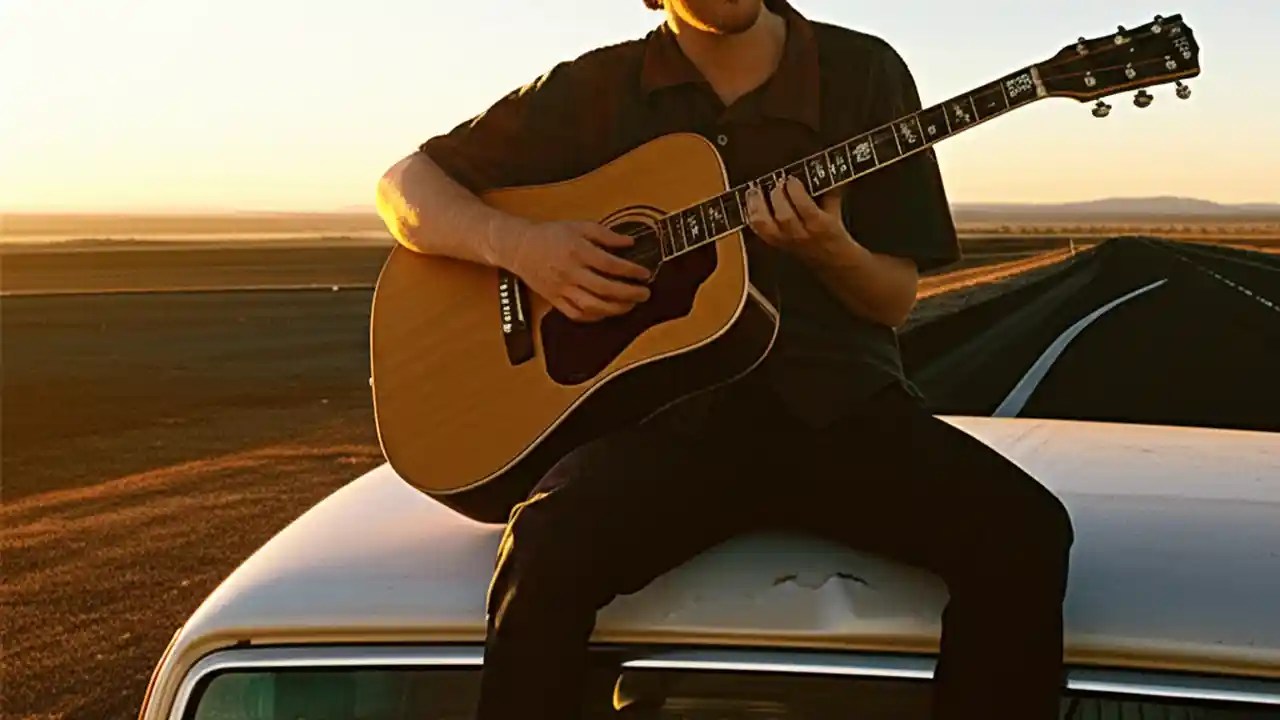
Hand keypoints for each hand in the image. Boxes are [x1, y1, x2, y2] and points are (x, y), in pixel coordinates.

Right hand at [506, 220, 651, 322]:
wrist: (521, 248)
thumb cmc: (551, 235)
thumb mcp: (579, 226)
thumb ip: (606, 234)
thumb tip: (629, 243)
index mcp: (578, 251)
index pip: (611, 265)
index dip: (631, 271)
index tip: (645, 274)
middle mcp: (571, 272)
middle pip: (605, 288)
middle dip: (629, 294)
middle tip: (645, 294)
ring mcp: (562, 288)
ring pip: (593, 305)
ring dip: (616, 309)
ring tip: (630, 305)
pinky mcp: (555, 300)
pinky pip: (577, 314)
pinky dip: (595, 316)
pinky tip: (607, 312)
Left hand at [745, 176, 848, 256]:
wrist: (832, 261)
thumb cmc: (833, 234)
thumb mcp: (835, 210)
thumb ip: (828, 190)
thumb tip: (823, 168)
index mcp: (819, 224)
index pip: (804, 207)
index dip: (795, 191)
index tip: (791, 179)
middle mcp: (800, 235)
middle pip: (783, 216)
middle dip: (777, 196)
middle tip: (775, 183)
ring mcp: (785, 241)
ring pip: (765, 226)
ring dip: (757, 207)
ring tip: (753, 192)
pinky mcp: (775, 244)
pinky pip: (759, 231)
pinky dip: (752, 217)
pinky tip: (749, 206)